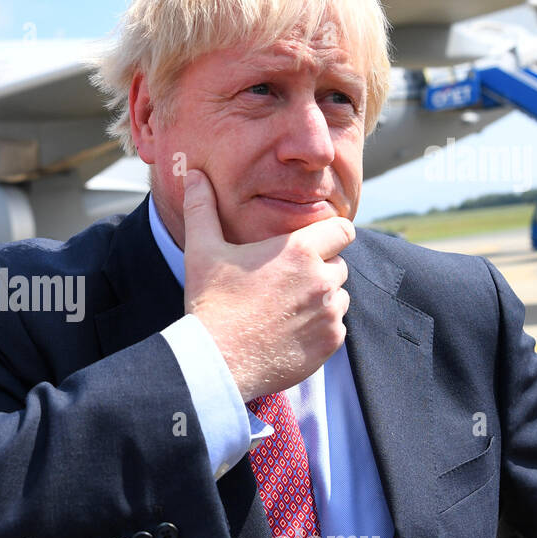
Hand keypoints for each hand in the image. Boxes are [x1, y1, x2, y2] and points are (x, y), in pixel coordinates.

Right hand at [181, 167, 352, 401]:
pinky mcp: (330, 343)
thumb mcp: (202, 251)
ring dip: (321, 299)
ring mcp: (329, 313)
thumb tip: (194, 175)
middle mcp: (322, 279)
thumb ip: (202, 209)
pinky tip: (288, 332)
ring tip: (284, 308)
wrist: (215, 362)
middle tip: (285, 282)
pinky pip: (336, 328)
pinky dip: (319, 328)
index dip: (329, 234)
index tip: (311, 244)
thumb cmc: (209, 304)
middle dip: (319, 269)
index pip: (342, 229)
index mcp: (298, 251)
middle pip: (339, 264)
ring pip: (339, 297)